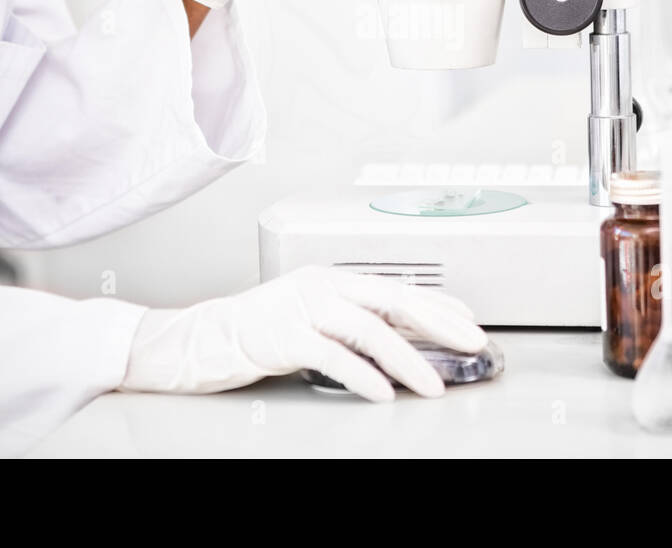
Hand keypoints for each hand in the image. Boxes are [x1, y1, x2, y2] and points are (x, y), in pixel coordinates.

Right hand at [121, 267, 487, 400]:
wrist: (198, 340)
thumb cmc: (257, 333)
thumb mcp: (313, 320)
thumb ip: (353, 325)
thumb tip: (404, 339)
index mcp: (333, 278)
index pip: (399, 287)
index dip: (439, 304)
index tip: (470, 322)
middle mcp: (321, 285)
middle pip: (394, 299)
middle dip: (440, 323)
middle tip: (472, 344)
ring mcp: (301, 306)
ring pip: (369, 329)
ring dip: (408, 360)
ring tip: (431, 386)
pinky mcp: (282, 335)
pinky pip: (333, 356)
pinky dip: (362, 376)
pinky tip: (381, 393)